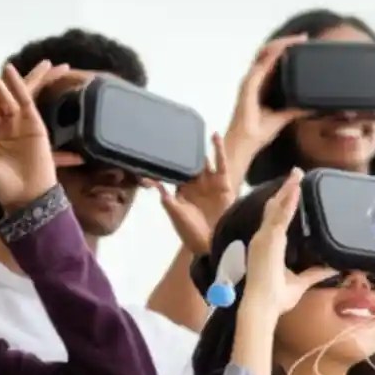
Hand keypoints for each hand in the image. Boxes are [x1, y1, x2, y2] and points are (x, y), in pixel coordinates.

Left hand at [0, 61, 66, 210]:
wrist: (27, 196)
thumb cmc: (3, 184)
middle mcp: (7, 125)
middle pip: (5, 98)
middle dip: (1, 83)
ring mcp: (21, 123)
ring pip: (18, 95)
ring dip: (16, 79)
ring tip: (8, 64)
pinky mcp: (35, 124)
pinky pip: (26, 100)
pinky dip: (18, 85)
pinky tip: (10, 72)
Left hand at [147, 134, 235, 254]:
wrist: (213, 242)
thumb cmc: (191, 232)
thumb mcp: (175, 213)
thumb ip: (165, 197)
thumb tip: (151, 182)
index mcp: (182, 192)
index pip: (173, 172)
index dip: (166, 161)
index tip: (156, 147)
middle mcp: (196, 185)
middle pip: (189, 164)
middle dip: (183, 151)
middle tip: (175, 134)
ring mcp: (210, 183)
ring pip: (204, 161)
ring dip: (200, 148)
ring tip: (195, 132)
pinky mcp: (223, 183)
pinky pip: (220, 164)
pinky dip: (218, 150)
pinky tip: (214, 136)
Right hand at [225, 35, 310, 154]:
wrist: (243, 145)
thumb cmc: (256, 133)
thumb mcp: (283, 118)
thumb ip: (296, 110)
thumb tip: (311, 107)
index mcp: (261, 85)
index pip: (272, 60)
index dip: (285, 49)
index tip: (302, 43)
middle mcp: (254, 80)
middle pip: (268, 53)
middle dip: (285, 42)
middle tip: (303, 37)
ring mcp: (250, 82)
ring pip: (264, 55)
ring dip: (280, 45)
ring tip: (296, 40)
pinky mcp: (248, 87)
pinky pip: (261, 67)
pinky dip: (272, 56)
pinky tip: (283, 50)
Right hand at [241, 168, 336, 316]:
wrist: (263, 307)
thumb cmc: (275, 298)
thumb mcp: (301, 283)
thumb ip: (315, 273)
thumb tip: (333, 268)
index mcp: (269, 246)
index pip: (276, 219)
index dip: (284, 203)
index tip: (294, 190)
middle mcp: (264, 239)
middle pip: (275, 208)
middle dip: (286, 190)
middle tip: (296, 173)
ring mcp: (264, 238)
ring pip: (277, 208)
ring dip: (288, 190)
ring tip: (297, 175)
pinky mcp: (267, 240)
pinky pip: (279, 216)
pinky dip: (287, 202)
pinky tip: (295, 189)